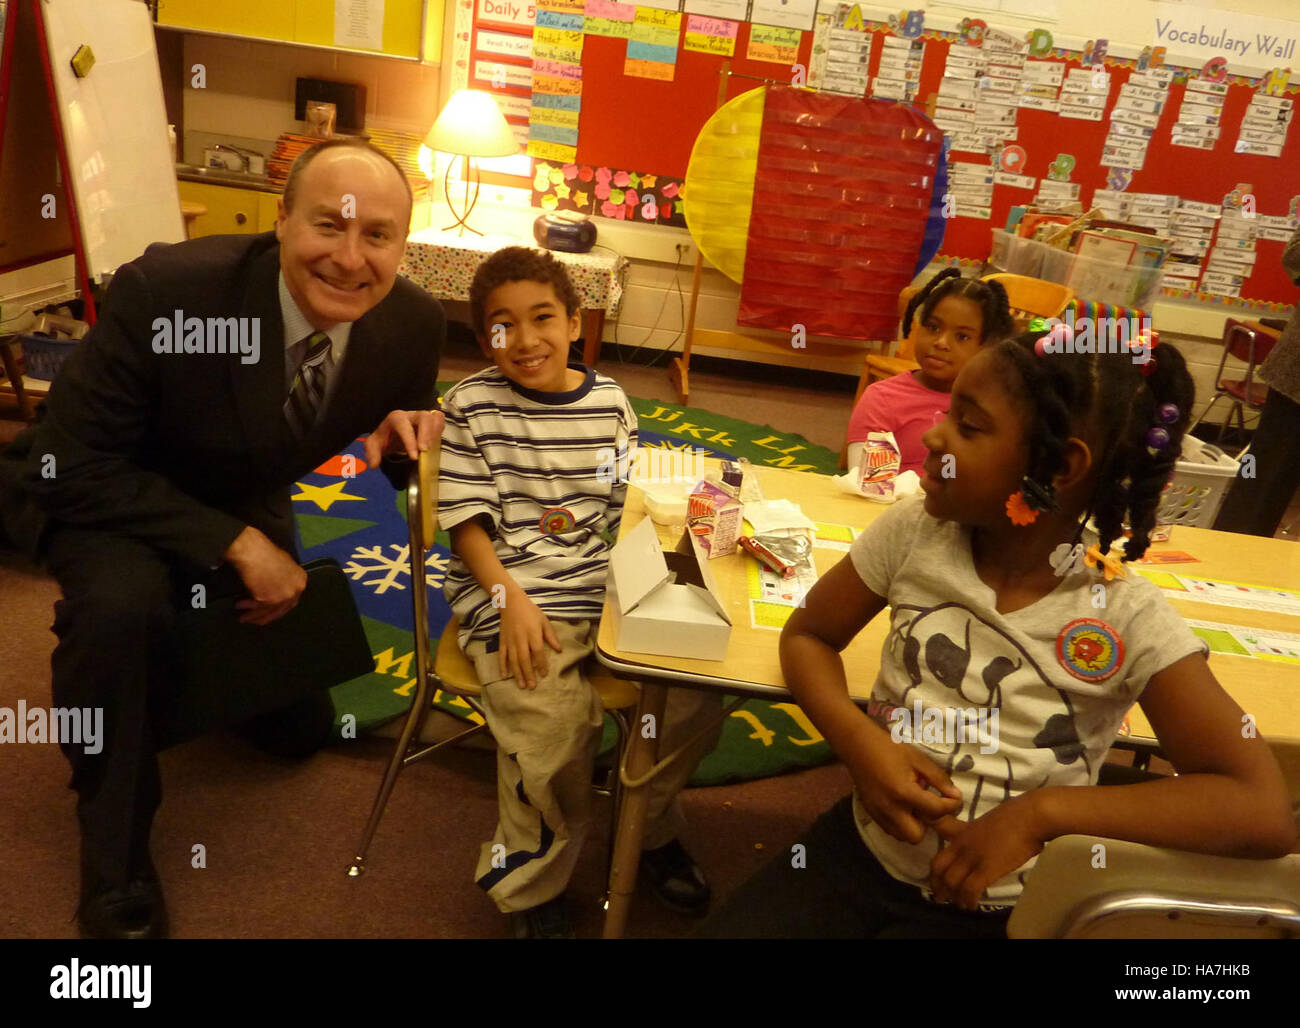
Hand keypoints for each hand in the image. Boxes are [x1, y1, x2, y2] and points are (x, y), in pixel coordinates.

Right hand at [224, 526, 307, 624]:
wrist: (253, 551)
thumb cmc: (264, 553)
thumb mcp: (283, 564)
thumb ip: (285, 578)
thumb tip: (278, 587)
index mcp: (300, 579)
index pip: (292, 600)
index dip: (280, 607)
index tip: (271, 612)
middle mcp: (295, 589)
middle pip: (282, 609)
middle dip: (268, 616)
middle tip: (257, 619)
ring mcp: (283, 595)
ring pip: (269, 611)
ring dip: (255, 615)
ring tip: (245, 617)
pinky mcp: (270, 599)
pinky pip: (258, 608)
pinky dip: (249, 609)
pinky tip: (240, 606)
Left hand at [363, 409, 443, 468]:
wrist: (393, 433)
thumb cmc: (386, 438)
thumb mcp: (374, 444)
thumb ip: (372, 453)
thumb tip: (374, 465)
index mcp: (396, 418)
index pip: (405, 426)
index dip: (410, 441)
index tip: (414, 457)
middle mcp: (411, 415)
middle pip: (424, 417)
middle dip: (426, 434)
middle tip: (425, 451)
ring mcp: (423, 417)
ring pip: (435, 417)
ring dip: (435, 433)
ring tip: (431, 448)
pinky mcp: (432, 421)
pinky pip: (440, 421)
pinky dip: (440, 431)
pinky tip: (435, 443)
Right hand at [497, 589, 561, 689]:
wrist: (511, 602)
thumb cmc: (531, 612)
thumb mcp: (544, 621)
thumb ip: (551, 636)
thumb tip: (559, 650)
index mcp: (533, 633)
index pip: (538, 652)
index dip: (541, 664)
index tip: (544, 674)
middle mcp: (521, 639)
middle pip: (525, 659)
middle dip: (528, 674)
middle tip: (532, 687)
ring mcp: (510, 641)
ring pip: (513, 660)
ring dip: (517, 674)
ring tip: (521, 685)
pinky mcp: (502, 641)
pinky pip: (501, 655)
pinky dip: (502, 666)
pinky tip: (504, 676)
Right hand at [848, 733, 962, 844]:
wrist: (858, 746)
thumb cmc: (890, 748)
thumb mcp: (918, 759)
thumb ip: (938, 779)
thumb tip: (955, 795)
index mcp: (904, 793)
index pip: (936, 811)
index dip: (951, 806)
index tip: (954, 798)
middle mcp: (890, 809)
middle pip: (917, 836)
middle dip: (928, 824)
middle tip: (930, 805)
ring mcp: (879, 813)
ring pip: (902, 837)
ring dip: (913, 826)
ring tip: (914, 806)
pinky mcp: (871, 814)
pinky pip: (890, 830)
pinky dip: (900, 824)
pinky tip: (901, 806)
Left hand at [928, 795, 1047, 909]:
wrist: (1030, 817)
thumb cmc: (1016, 815)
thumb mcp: (987, 821)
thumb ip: (978, 833)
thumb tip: (985, 844)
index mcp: (962, 832)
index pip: (937, 844)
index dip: (933, 860)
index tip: (935, 874)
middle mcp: (962, 845)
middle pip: (938, 868)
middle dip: (937, 885)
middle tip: (941, 898)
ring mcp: (973, 856)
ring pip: (951, 882)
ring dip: (954, 897)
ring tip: (960, 905)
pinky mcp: (987, 869)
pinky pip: (970, 889)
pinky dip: (968, 900)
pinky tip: (972, 906)